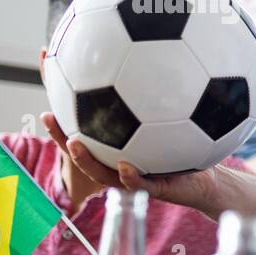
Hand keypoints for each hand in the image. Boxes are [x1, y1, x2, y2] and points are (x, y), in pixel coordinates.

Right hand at [42, 112, 218, 211]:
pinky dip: (130, 176)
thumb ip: (155, 102)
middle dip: (62, 137)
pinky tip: (124, 166)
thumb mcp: (170, 121)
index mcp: (116, 150)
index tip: (48, 100)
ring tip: (74, 144)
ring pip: (102, 173)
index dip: (63, 121)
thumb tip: (147, 64)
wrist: (207, 179)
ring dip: (86, 160)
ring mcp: (134, 179)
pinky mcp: (155, 190)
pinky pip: (139, 185)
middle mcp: (119, 165)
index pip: (84, 135)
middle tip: (48, 118)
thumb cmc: (186, 147)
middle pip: (83, 154)